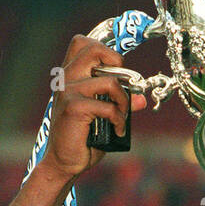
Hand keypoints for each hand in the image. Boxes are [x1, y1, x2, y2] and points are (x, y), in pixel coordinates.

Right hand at [40, 35, 146, 184]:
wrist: (63, 162)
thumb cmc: (81, 139)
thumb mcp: (103, 117)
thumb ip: (118, 103)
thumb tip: (141, 99)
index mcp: (70, 76)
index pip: (82, 43)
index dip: (104, 50)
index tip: (117, 70)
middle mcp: (67, 79)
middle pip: (94, 49)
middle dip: (117, 64)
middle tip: (122, 87)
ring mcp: (69, 92)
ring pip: (109, 81)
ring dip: (123, 100)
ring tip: (122, 116)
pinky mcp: (74, 108)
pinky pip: (108, 107)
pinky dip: (119, 120)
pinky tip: (118, 130)